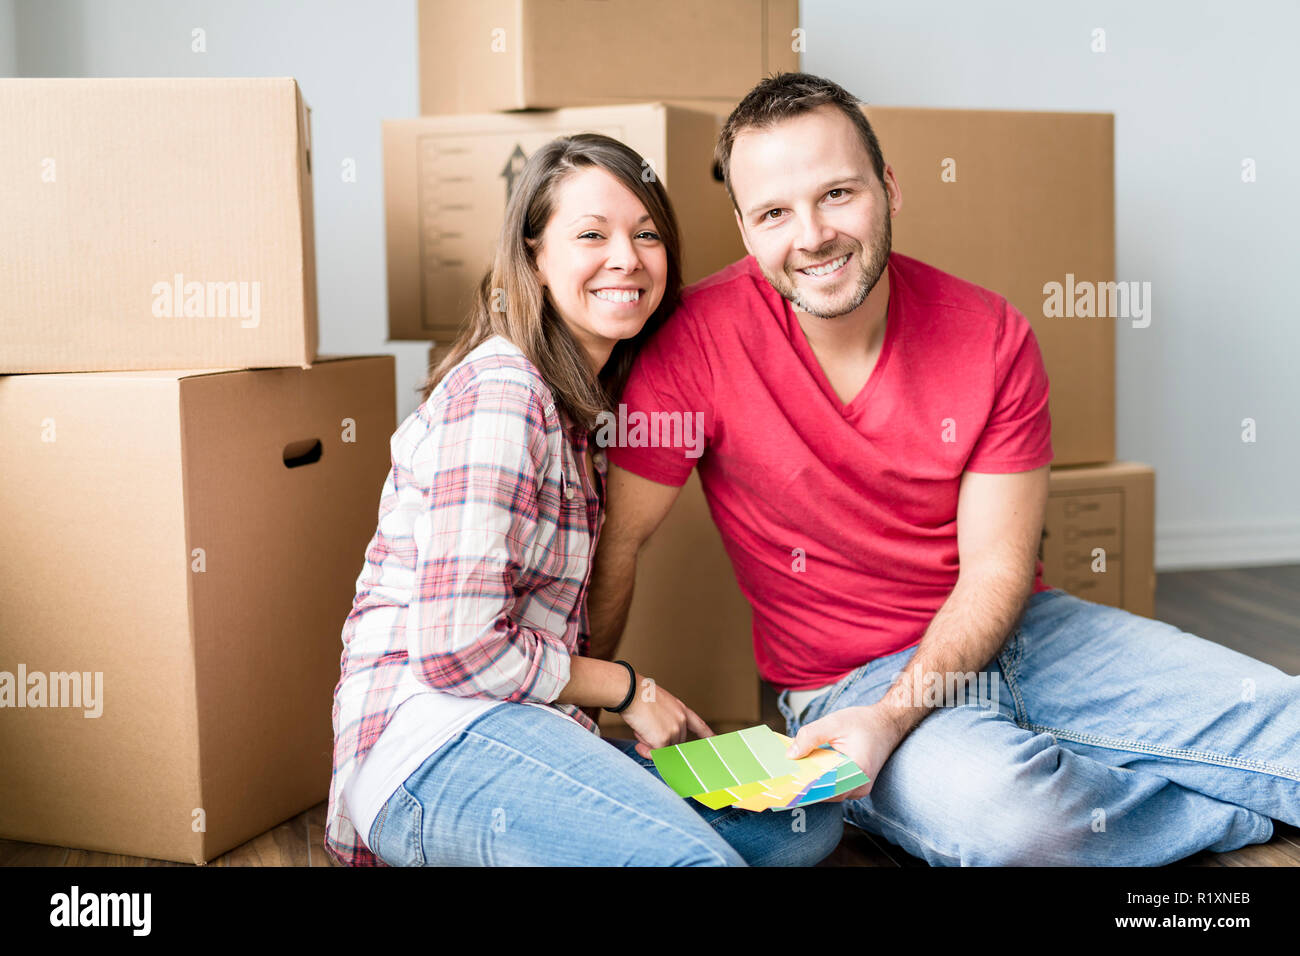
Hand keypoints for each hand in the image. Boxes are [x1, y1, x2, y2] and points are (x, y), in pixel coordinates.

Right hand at [619, 676, 713, 758]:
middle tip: (644, 730)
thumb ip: (665, 721)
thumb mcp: (659, 705)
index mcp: (681, 709)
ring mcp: (674, 731)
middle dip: (660, 741)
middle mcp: (681, 720)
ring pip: (664, 749)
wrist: (630, 691)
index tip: (716, 740)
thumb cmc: (638, 695)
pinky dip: (646, 752)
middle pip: (676, 743)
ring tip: (641, 728)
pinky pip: (656, 754)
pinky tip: (639, 743)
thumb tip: (660, 741)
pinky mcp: (663, 740)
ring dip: (650, 744)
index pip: (699, 725)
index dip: (707, 735)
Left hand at [784, 703, 907, 801]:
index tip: (782, 784)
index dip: (802, 787)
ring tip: (787, 772)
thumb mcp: (834, 722)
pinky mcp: (853, 784)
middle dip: (802, 784)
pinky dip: (818, 778)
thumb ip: (810, 736)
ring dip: (809, 782)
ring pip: (826, 791)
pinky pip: (831, 786)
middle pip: (824, 792)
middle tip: (778, 777)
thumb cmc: (865, 722)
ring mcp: (857, 788)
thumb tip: (790, 755)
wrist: (887, 723)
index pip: (824, 788)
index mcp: (858, 772)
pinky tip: (802, 769)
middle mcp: (858, 786)